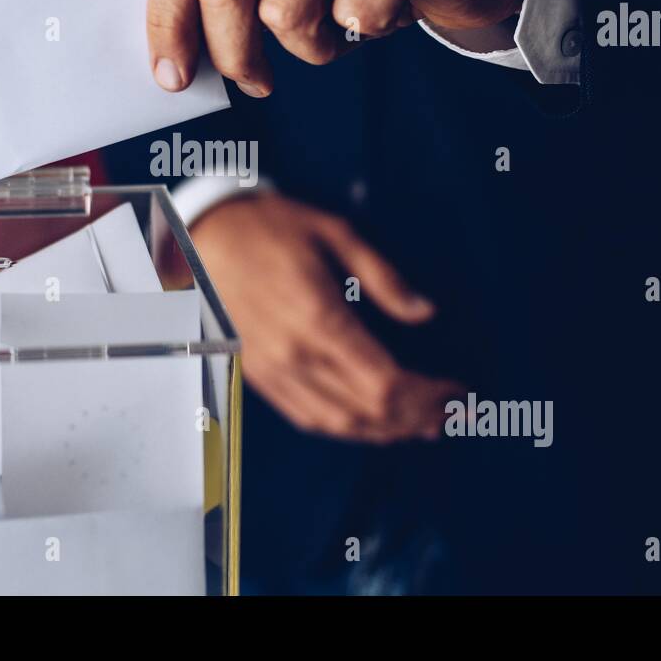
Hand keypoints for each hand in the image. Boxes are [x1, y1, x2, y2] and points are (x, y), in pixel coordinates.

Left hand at [147, 0, 524, 96]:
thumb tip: (176, 61)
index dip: (165, 18)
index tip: (171, 76)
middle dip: (230, 53)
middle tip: (253, 82)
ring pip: (287, 13)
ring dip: (313, 46)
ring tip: (341, 25)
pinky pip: (354, 18)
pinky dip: (363, 36)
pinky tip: (384, 12)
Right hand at [191, 192, 463, 442]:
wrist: (202, 238)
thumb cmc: (270, 228)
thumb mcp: (335, 232)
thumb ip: (383, 276)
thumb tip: (425, 312)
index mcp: (318, 319)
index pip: (386, 383)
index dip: (429, 396)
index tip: (459, 391)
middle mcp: (294, 355)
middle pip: (368, 411)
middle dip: (418, 419)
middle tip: (453, 412)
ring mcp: (273, 372)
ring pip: (339, 424)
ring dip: (387, 432)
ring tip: (424, 424)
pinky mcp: (260, 377)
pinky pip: (309, 418)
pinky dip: (349, 429)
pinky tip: (374, 422)